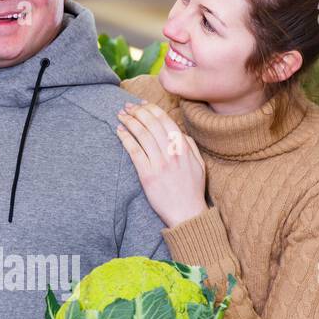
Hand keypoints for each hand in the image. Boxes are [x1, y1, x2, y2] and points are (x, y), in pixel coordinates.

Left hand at [115, 101, 207, 228]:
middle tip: (128, 106)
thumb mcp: (199, 164)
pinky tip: (119, 131)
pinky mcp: (147, 175)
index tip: (142, 104)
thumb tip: (179, 133)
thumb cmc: (192, 190)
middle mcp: (171, 153)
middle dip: (138, 111)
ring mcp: (159, 163)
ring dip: (130, 121)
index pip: (166, 120)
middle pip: (151, 124)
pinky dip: (125, 139)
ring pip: (142, 134)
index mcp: (184, 148)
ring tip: (121, 115)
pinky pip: (134, 152)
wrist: (186, 214)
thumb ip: (190, 146)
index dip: (152, 109)